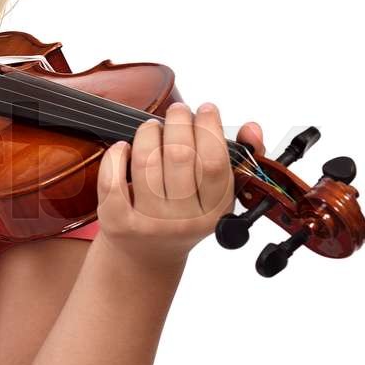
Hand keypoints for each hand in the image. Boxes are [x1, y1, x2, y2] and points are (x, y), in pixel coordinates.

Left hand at [95, 102, 264, 270]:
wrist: (148, 255)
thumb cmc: (186, 215)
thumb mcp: (218, 194)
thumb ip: (241, 158)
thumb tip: (252, 127)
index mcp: (214, 212)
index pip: (216, 163)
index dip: (210, 129)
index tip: (205, 109)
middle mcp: (183, 220)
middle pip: (180, 155)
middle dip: (178, 121)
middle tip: (178, 110)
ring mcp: (149, 222)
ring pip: (146, 161)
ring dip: (148, 132)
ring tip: (152, 127)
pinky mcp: (118, 222)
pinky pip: (112, 179)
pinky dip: (117, 155)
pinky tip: (124, 148)